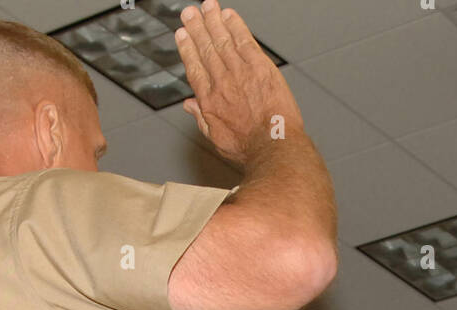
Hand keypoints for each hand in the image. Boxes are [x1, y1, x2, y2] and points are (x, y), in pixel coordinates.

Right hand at [174, 2, 304, 167]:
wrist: (274, 146)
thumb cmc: (249, 148)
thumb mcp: (217, 139)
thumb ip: (201, 118)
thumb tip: (189, 106)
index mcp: (209, 101)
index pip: (194, 67)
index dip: (187, 48)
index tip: (182, 35)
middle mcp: (222, 83)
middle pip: (206, 49)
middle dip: (197, 28)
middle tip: (189, 13)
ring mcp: (241, 73)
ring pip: (223, 40)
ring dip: (213, 20)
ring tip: (207, 6)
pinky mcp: (260, 67)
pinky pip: (245, 40)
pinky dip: (235, 26)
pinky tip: (229, 15)